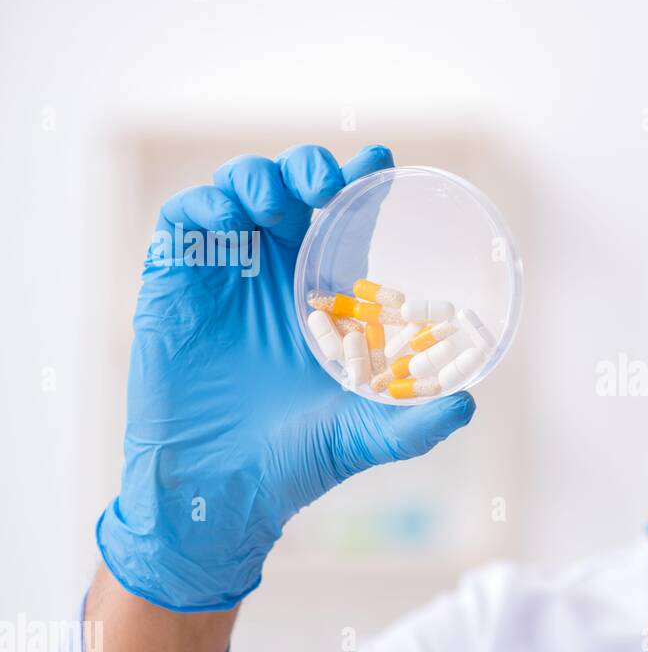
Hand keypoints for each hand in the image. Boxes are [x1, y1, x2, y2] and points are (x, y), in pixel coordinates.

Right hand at [97, 145, 474, 612]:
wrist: (224, 491)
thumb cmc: (297, 463)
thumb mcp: (367, 436)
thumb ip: (417, 423)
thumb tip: (469, 406)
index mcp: (325, 294)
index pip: (344, 221)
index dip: (360, 182)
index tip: (381, 160)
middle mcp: (275, 274)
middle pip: (290, 190)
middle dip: (307, 167)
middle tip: (329, 183)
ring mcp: (223, 275)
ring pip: (237, 192)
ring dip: (259, 177)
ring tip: (282, 198)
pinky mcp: (173, 285)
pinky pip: (182, 223)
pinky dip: (203, 205)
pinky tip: (230, 218)